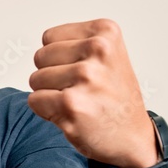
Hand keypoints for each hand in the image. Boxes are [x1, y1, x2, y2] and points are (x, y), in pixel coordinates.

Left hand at [27, 19, 155, 167]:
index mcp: (105, 31)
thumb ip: (74, 42)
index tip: (84, 71)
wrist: (132, 136)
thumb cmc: (113, 95)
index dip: (59, 58)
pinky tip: (71, 115)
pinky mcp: (72, 104)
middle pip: (40, 57)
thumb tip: (40, 49)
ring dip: (50, 94)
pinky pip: (34, 100)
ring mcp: (86, 76)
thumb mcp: (107, 53)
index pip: (49, 38)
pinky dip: (46, 111)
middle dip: (52, 76)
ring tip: (78, 101)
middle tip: (80, 90)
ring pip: (35, 79)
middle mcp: (98, 49)